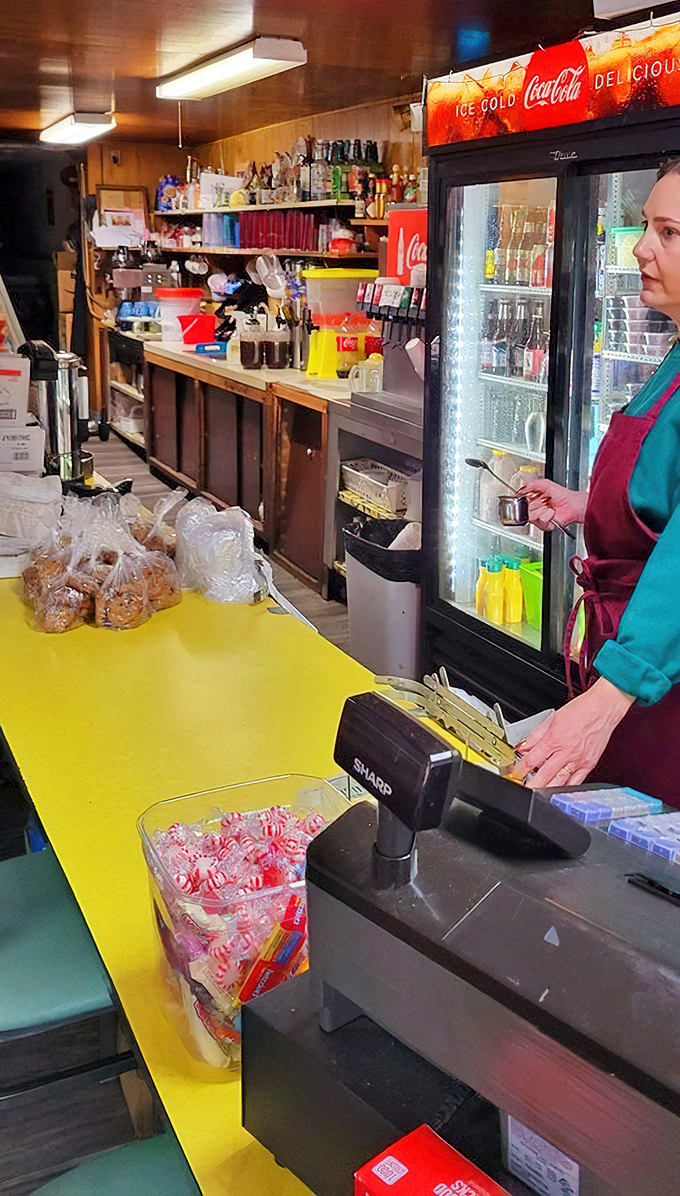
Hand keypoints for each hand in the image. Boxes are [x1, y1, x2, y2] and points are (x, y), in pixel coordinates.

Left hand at [515, 677, 634, 788]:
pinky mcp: (588, 764)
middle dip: (530, 784)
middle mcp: (566, 752)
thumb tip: (524, 746)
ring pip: (559, 782)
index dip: (520, 768)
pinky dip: (566, 788)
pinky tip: (558, 790)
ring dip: (546, 789)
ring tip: (537, 792)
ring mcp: (578, 760)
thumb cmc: (581, 710)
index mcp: (554, 739)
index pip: (531, 760)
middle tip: (523, 788)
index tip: (516, 772)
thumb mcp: (552, 719)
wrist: (603, 709)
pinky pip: (576, 782)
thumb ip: (536, 735)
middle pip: (543, 775)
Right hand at [518, 478, 587, 530]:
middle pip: (525, 510)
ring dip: (541, 509)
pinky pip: (540, 521)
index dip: (525, 499)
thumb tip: (520, 491)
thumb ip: (531, 485)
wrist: (572, 504)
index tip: (530, 496)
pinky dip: (547, 515)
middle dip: (535, 503)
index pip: (521, 502)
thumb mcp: (544, 483)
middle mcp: (534, 509)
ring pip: (531, 516)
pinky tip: (551, 513)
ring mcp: (539, 518)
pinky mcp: (544, 525)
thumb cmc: (562, 494)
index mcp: (533, 500)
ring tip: (548, 506)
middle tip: (543, 500)